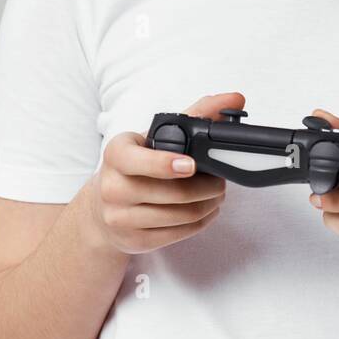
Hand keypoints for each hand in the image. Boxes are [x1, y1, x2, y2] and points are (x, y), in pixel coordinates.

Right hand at [84, 92, 244, 253]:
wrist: (103, 207)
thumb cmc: (136, 166)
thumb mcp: (155, 137)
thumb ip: (197, 114)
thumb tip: (235, 97)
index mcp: (116, 154)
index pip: (138, 161)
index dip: (166, 164)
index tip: (191, 164)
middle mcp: (112, 187)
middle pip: (172, 193)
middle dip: (207, 187)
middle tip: (221, 181)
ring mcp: (120, 217)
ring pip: (179, 215)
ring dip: (208, 205)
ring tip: (216, 195)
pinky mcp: (133, 240)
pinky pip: (177, 234)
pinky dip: (200, 222)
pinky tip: (206, 211)